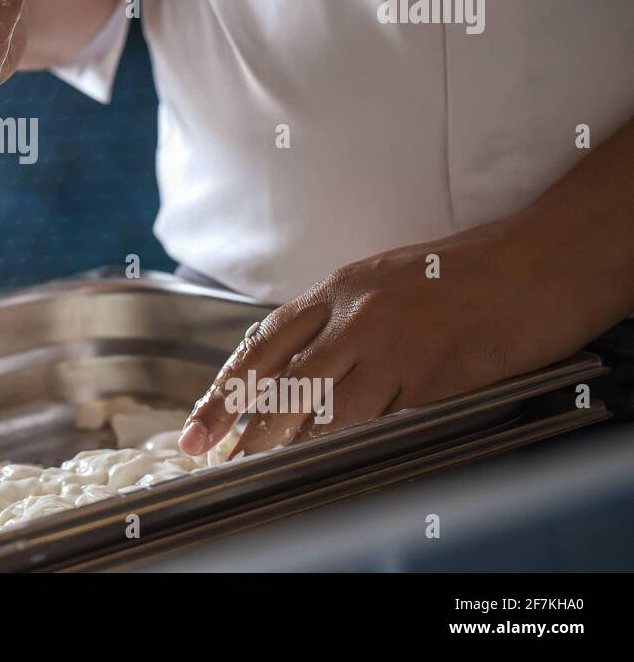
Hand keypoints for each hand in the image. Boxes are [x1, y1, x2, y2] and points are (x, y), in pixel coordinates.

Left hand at [177, 217, 592, 457]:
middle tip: (222, 458)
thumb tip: (292, 364)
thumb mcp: (381, 277)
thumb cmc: (460, 272)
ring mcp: (397, 349)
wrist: (533, 265)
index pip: (265, 344)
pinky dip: (358, 443)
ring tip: (267, 468)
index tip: (200, 422)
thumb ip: (336, 317)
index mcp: (340, 287)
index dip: (227, 388)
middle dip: (247, 429)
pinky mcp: (434, 380)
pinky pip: (385, 423)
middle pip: (286, 384)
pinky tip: (337, 461)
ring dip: (295, 445)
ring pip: (328, 412)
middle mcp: (359, 317)